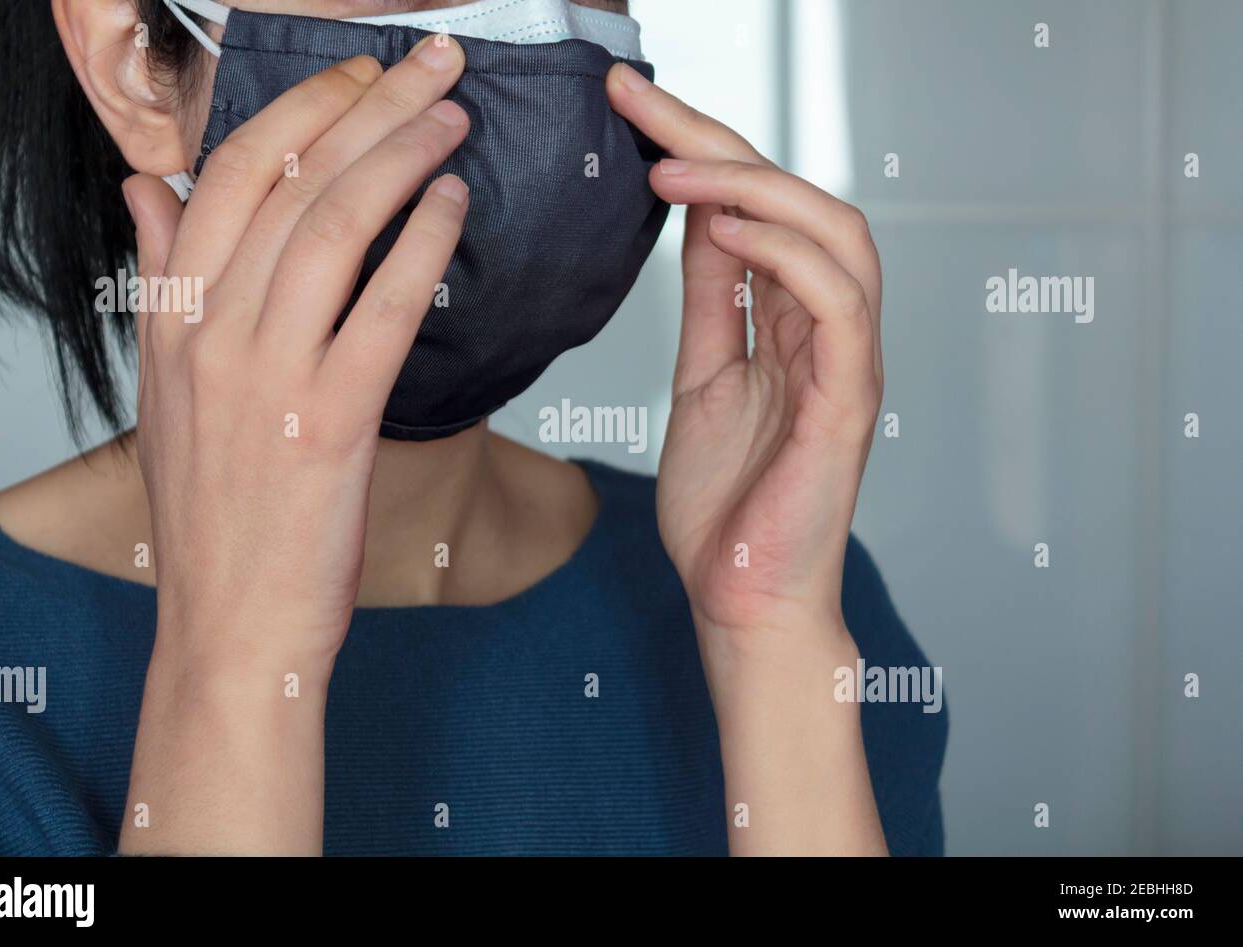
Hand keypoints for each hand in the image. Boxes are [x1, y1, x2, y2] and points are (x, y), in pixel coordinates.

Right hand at [120, 36, 470, 853]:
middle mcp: (211, 335)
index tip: (355, 73)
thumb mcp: (165, 392)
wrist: (233, 624)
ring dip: (401, 157)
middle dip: (366, 106)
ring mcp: (266, 376)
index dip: (298, 108)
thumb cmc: (217, 514)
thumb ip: (162, 283)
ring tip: (452, 118)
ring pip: (334, 228)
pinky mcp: (328, 422)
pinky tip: (455, 208)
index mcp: (171, 320)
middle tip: (429, 64)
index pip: (225, 176)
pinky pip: (383, 310)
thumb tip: (146, 193)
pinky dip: (423, 247)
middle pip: (290, 182)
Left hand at [608, 66, 882, 654]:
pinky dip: (791, 254)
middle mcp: (828, 330)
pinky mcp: (850, 405)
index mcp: (792, 323)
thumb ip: (713, 303)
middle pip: (796, 199)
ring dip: (754, 186)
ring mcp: (846, 364)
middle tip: (637, 99)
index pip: (756, 209)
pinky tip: (730, 229)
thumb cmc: (727, 507)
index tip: (626, 105)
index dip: (698, 148)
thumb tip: (697, 221)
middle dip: (716, 140)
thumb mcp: (703, 379)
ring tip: (674, 167)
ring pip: (836, 236)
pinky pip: (841, 306)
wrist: (742, 602)